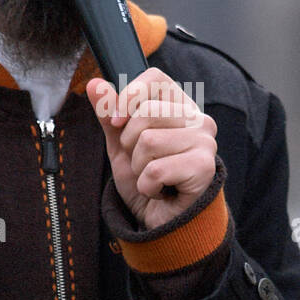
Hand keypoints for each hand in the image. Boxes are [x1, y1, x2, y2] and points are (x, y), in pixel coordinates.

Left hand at [87, 68, 217, 229]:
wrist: (163, 221)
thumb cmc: (148, 179)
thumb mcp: (120, 144)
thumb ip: (109, 114)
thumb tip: (94, 84)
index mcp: (180, 106)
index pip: (155, 78)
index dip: (128, 96)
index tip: (116, 122)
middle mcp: (198, 120)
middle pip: (146, 111)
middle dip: (130, 143)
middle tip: (142, 162)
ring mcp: (205, 142)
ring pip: (148, 142)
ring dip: (139, 168)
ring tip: (153, 178)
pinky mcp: (205, 167)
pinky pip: (156, 170)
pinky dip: (148, 186)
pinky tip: (161, 191)